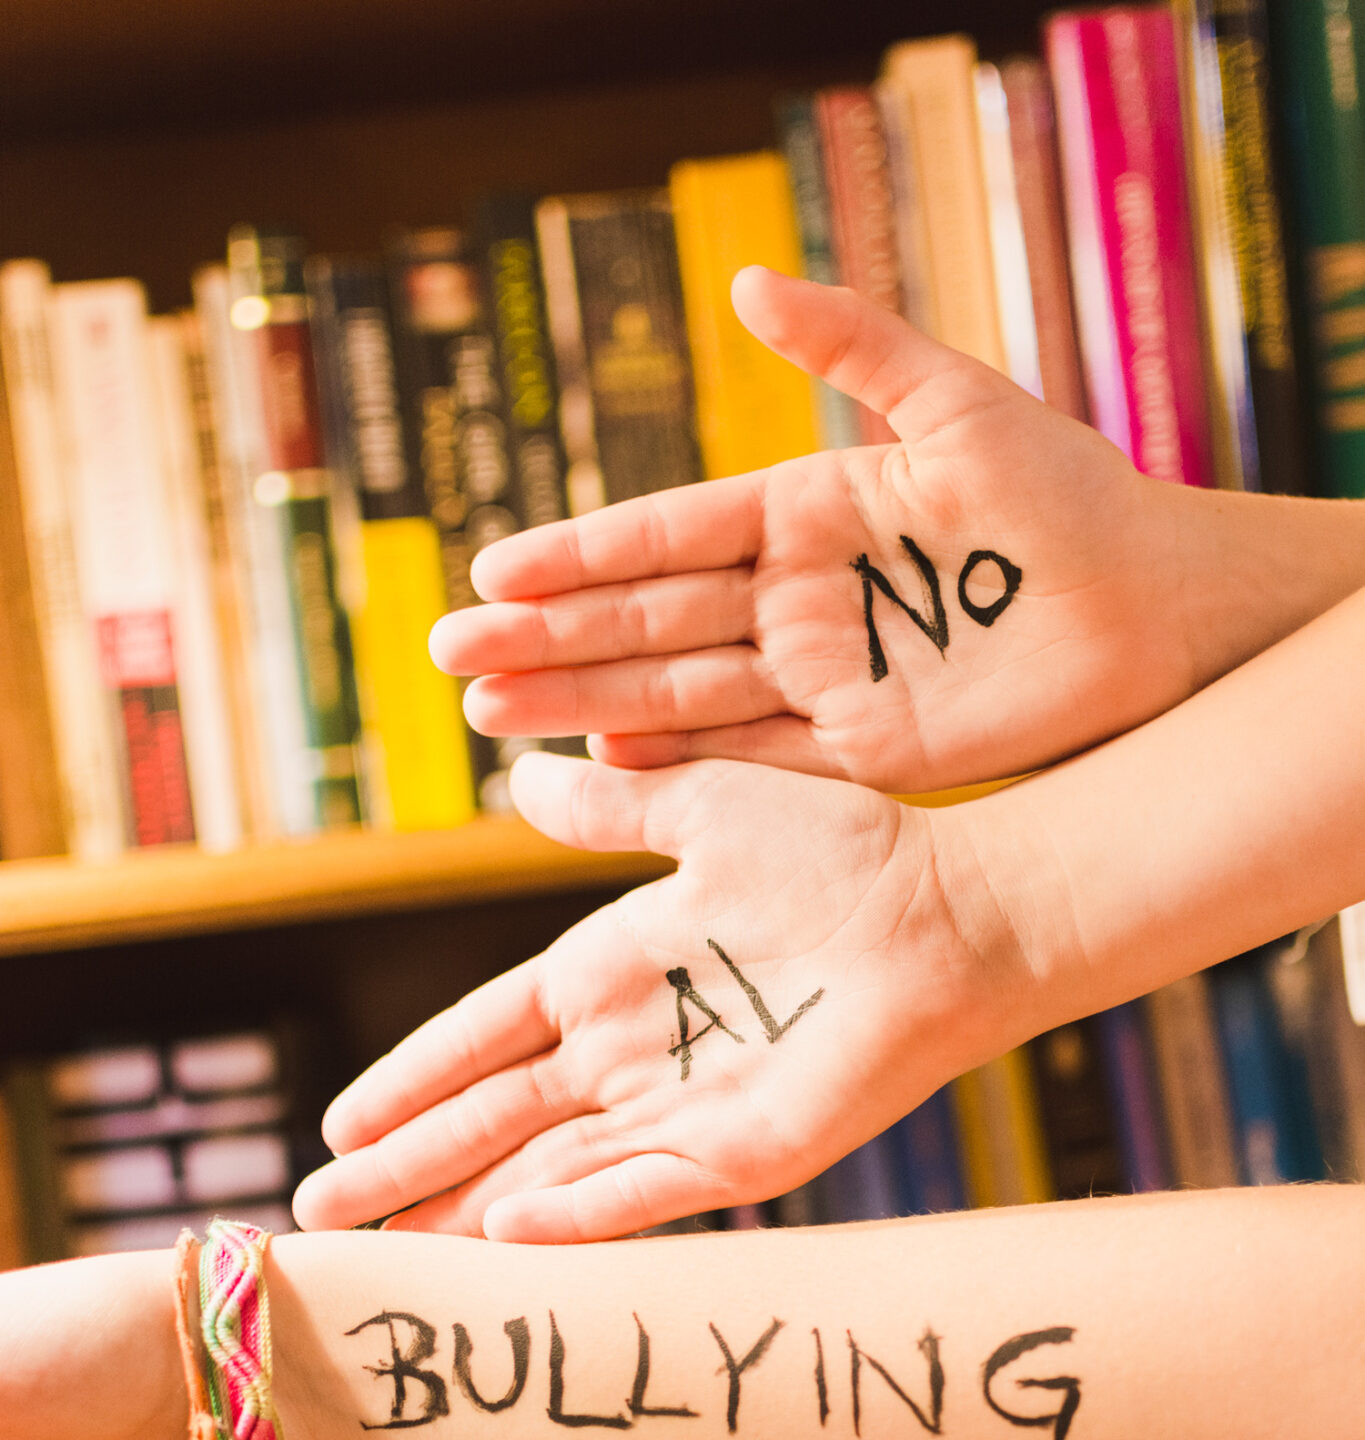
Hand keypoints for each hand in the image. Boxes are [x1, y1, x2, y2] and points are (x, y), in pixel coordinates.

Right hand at [292, 754, 1023, 1242]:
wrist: (946, 911)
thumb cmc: (839, 851)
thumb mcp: (701, 812)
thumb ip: (608, 806)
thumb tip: (521, 772)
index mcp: (611, 966)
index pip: (484, 1035)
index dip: (413, 1076)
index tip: (341, 1117)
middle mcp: (634, 1049)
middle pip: (495, 1119)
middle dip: (409, 1166)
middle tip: (320, 1213)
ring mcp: (685, 1107)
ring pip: (547, 1170)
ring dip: (466, 1209)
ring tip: (385, 1250)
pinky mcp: (745, 1152)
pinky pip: (641, 1191)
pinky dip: (574, 1214)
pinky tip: (504, 1236)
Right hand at [433, 269, 1249, 792]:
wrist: (1155, 606)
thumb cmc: (1070, 494)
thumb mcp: (958, 404)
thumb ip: (853, 345)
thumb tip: (743, 285)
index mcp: (804, 513)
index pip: (666, 536)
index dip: (580, 556)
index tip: (496, 569)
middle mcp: (797, 598)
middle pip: (648, 623)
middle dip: (549, 641)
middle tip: (454, 656)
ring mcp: (823, 676)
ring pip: (680, 696)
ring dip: (587, 708)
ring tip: (493, 716)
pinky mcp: (863, 747)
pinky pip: (752, 758)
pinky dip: (681, 766)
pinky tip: (604, 766)